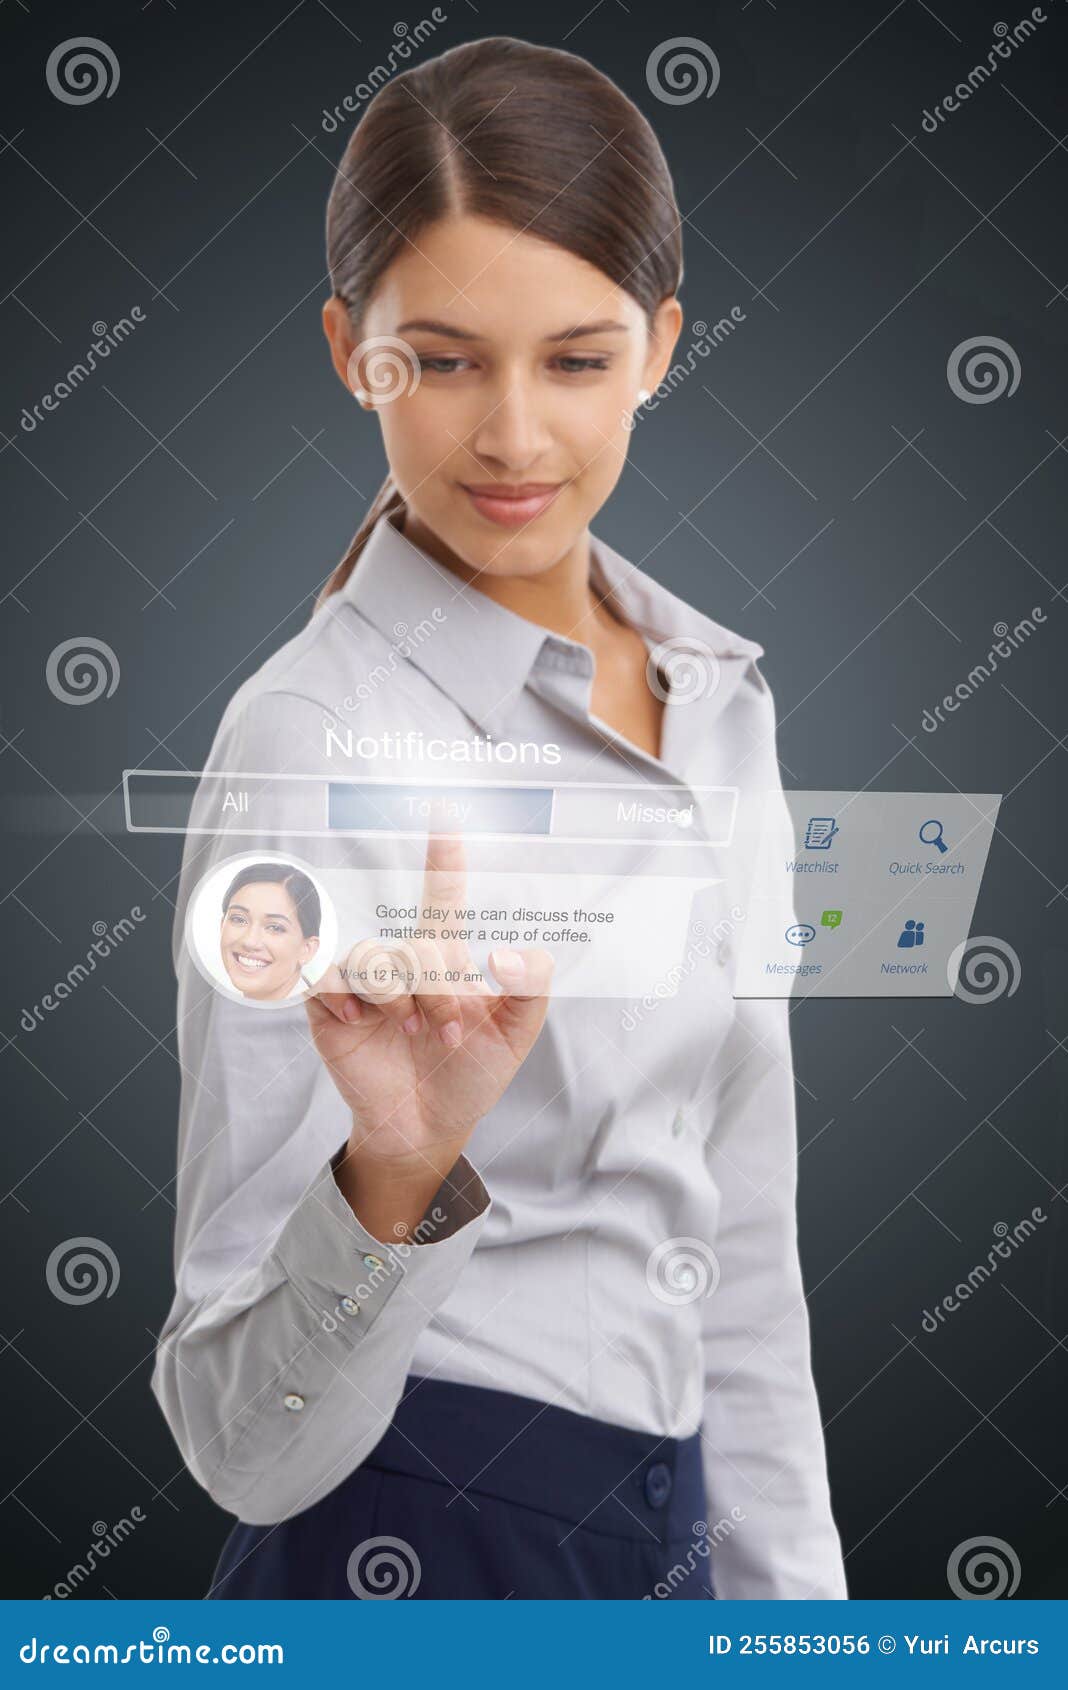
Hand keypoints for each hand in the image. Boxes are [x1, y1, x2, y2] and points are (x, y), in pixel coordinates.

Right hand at [306, 832, 552, 1179]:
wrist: (429, 1129)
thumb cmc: (471, 1076)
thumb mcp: (516, 1034)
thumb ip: (530, 987)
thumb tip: (505, 952)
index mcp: (445, 960)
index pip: (441, 896)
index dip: (443, 855)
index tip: (445, 811)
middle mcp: (402, 964)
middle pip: (417, 945)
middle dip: (440, 989)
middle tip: (449, 1033)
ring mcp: (365, 987)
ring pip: (375, 958)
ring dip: (401, 998)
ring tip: (415, 1033)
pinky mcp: (331, 1011)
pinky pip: (328, 979)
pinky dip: (349, 997)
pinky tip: (365, 1022)